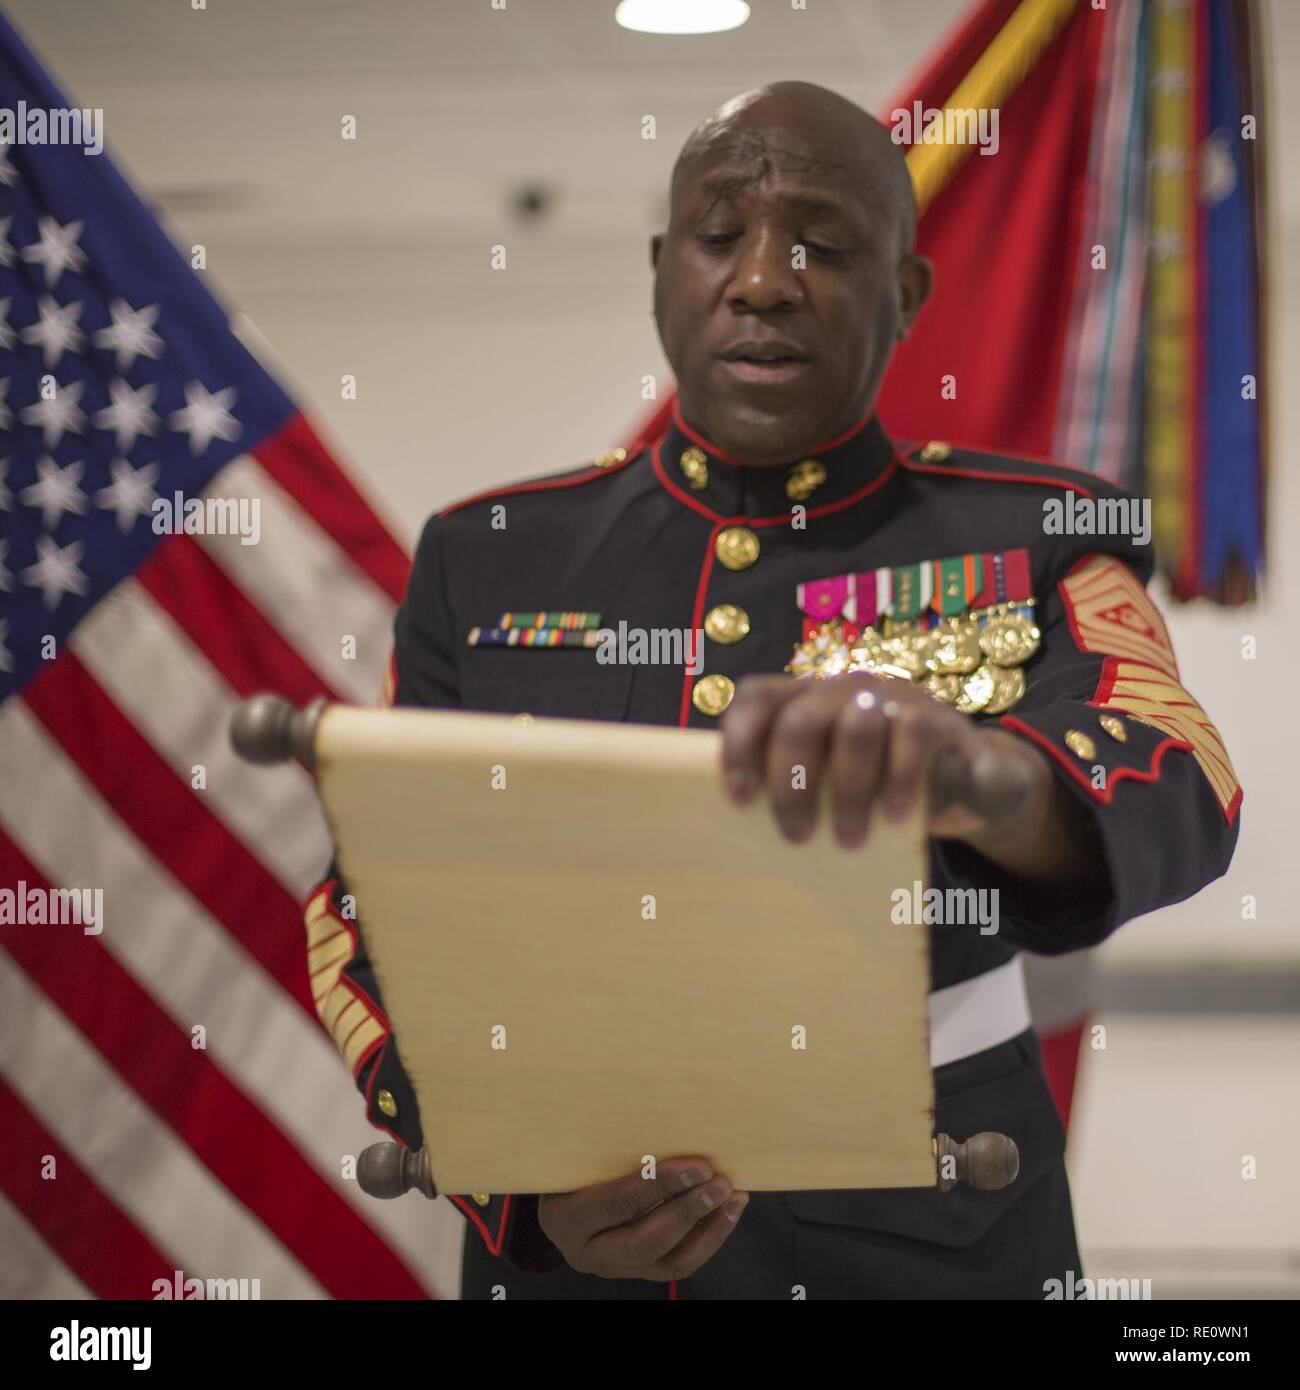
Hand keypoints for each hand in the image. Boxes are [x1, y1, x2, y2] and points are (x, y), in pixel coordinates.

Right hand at [537, 1157, 748, 1280]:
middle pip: (644, 1241)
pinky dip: (709, 1238)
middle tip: (719, 1182)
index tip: (696, 1166)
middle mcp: (586, 1252)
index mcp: (564, 1217)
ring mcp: (615, 1268)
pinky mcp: (639, 1272)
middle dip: (688, 1211)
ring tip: (733, 1196)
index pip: (616, 1204)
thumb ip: (607, 1142)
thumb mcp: (577, 1151)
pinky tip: (728, 1211)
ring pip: (669, 1260)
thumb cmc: (573, 1160)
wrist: (562, 1196)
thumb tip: (660, 1109)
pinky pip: (679, 1263)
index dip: (659, 1185)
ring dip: (707, 1228)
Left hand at [719, 672, 1089, 883]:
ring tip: (849, 839)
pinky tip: (894, 814)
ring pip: (856, 725)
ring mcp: (891, 696)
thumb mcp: (832, 787)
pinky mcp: (937, 716)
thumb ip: (797, 789)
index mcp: (807, 699)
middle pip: (800, 719)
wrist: (968, 784)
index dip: (740, 742)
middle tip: (796, 835)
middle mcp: (843, 689)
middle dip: (793, 782)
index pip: (757, 697)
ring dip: (848, 789)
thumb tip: (739, 838)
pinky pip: (912, 734)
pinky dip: (900, 779)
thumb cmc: (880, 789)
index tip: (740, 797)